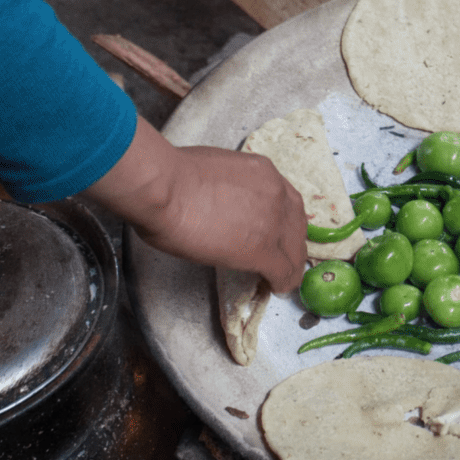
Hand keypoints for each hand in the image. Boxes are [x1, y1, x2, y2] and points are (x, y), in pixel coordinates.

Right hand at [83, 117, 308, 292]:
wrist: (163, 188)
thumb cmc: (170, 175)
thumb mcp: (216, 171)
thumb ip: (230, 188)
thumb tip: (221, 203)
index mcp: (263, 172)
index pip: (286, 200)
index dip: (284, 219)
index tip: (278, 231)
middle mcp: (276, 194)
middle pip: (296, 224)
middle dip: (292, 242)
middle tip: (285, 256)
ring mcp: (272, 223)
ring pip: (294, 249)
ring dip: (290, 263)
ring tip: (284, 277)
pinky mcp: (261, 250)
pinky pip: (282, 271)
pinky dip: (283, 281)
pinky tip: (276, 287)